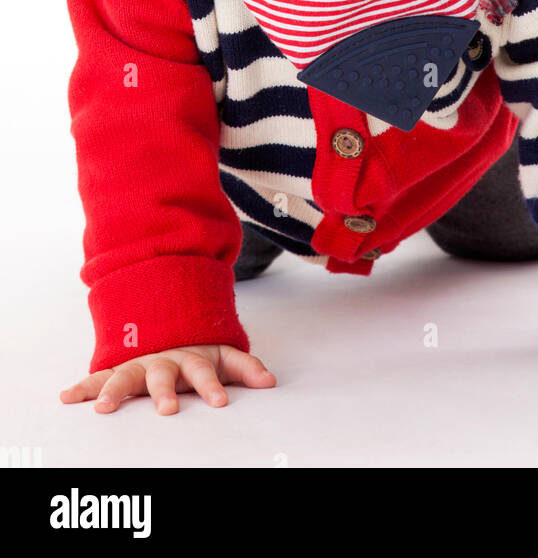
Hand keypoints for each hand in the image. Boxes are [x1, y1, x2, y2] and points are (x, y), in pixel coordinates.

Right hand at [59, 344, 276, 413]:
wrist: (168, 326)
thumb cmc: (199, 353)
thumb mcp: (224, 356)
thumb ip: (246, 368)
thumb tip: (271, 383)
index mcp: (192, 358)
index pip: (205, 371)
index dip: (212, 386)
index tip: (220, 404)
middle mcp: (164, 360)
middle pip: (164, 375)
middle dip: (165, 392)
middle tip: (167, 410)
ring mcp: (139, 365)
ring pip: (126, 375)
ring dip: (114, 390)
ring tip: (102, 409)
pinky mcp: (118, 371)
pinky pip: (98, 377)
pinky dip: (83, 387)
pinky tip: (66, 397)